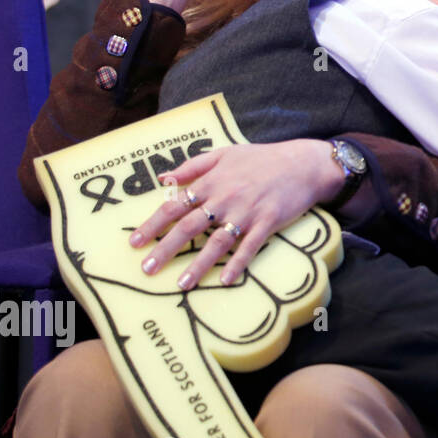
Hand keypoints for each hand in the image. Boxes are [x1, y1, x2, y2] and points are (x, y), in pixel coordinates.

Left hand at [128, 139, 344, 289]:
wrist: (302, 163)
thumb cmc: (262, 157)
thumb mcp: (224, 153)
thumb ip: (193, 165)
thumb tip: (163, 179)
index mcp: (211, 182)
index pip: (174, 206)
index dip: (152, 225)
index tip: (134, 243)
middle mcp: (225, 199)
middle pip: (189, 227)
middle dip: (165, 249)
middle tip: (147, 269)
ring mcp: (247, 212)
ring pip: (217, 242)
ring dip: (198, 265)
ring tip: (181, 284)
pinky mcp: (267, 223)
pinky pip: (250, 247)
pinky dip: (237, 264)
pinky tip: (225, 280)